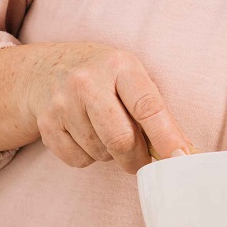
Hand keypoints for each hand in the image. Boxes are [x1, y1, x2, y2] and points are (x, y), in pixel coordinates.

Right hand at [0, 41, 192, 171]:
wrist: (44, 69)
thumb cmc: (101, 76)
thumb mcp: (129, 77)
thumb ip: (155, 111)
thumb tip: (183, 151)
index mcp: (119, 65)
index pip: (147, 106)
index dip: (166, 136)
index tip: (179, 158)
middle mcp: (87, 81)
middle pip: (121, 139)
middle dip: (137, 158)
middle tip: (142, 161)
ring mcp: (63, 102)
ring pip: (100, 152)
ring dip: (111, 154)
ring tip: (106, 132)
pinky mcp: (46, 124)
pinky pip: (78, 160)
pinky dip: (89, 158)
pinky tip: (86, 136)